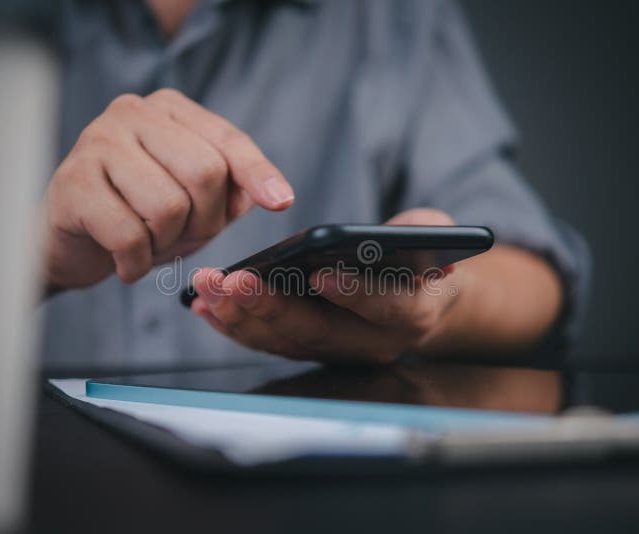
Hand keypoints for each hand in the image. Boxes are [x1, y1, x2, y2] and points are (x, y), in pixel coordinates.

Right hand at [42, 89, 293, 290]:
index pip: (228, 140)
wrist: (71, 242)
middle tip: (184, 238)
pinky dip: (136, 263)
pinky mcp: (72, 182)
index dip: (257, 173)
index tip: (282, 202)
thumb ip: (232, 192)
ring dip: (167, 244)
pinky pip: (129, 235)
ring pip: (168, 206)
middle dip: (206, 221)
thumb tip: (270, 194)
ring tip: (148, 245)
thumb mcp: (196, 204)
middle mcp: (132, 113)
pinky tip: (125, 261)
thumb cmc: (139, 216)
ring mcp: (97, 142)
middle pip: (204, 172)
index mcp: (169, 110)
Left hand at [189, 209, 460, 363]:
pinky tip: (205, 304)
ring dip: (241, 317)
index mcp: (413, 314)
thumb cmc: (422, 261)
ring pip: (286, 341)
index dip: (355, 293)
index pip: (387, 309)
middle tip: (234, 282)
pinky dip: (234, 325)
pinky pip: (268, 342)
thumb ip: (423, 233)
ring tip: (208, 288)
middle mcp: (374, 343)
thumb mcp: (433, 237)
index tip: (320, 274)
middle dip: (271, 307)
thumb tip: (397, 236)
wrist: (419, 301)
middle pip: (320, 331)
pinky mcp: (310, 349)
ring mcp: (338, 351)